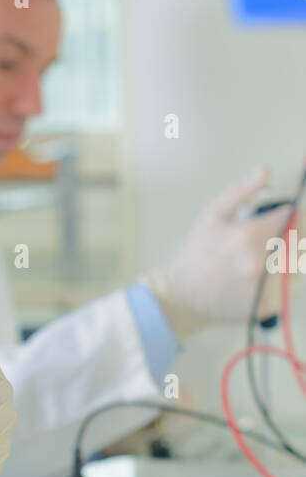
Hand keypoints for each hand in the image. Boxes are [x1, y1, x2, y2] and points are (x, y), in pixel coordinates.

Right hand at [144, 166, 283, 339]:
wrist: (181, 296)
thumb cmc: (196, 253)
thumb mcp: (212, 214)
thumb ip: (241, 190)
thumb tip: (266, 170)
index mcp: (247, 235)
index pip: (295, 217)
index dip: (295, 214)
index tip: (287, 216)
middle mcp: (259, 262)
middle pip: (301, 241)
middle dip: (292, 235)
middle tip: (272, 239)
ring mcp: (265, 287)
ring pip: (299, 264)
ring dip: (290, 258)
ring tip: (266, 259)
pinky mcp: (268, 305)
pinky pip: (292, 288)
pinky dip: (285, 281)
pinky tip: (263, 278)